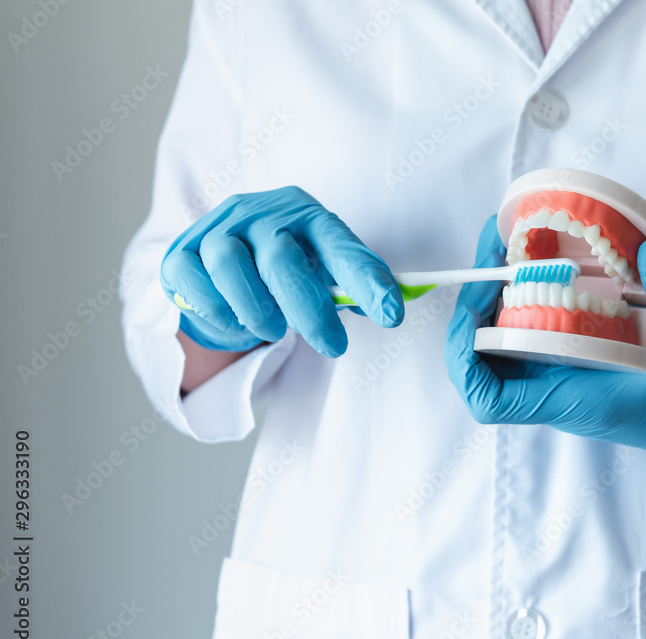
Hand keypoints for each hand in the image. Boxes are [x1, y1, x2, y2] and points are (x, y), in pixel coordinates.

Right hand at [161, 186, 402, 356]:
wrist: (220, 262)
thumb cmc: (283, 269)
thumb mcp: (321, 269)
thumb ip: (351, 285)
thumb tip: (390, 308)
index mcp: (304, 216)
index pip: (340, 244)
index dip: (367, 280)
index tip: (392, 315)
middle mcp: (259, 214)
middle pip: (282, 258)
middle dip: (310, 310)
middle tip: (333, 345)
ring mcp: (216, 230)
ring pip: (231, 266)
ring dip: (257, 310)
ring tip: (274, 330)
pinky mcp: (181, 255)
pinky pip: (193, 282)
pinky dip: (218, 310)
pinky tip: (235, 320)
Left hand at [445, 218, 645, 481]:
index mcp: (570, 399)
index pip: (491, 401)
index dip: (465, 359)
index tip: (472, 312)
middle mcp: (553, 391)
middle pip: (481, 363)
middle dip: (473, 307)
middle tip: (493, 252)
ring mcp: (557, 378)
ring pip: (498, 347)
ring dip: (493, 300)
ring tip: (508, 249)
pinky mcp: (569, 364)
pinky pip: (526, 336)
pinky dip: (521, 302)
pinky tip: (538, 268)